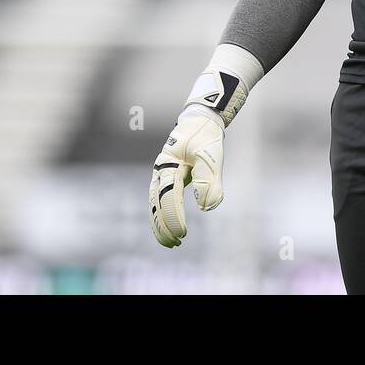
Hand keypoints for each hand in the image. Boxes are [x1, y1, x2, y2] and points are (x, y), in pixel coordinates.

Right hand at [149, 106, 225, 247]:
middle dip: (164, 225)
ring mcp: (161, 175)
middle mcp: (160, 171)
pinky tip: (169, 230)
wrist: (200, 121)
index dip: (173, 216)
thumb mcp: (210, 154)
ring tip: (171, 243)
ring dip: (160, 224)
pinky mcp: (167, 179)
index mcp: (168, 164)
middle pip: (156, 203)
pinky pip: (160, 201)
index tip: (183, 233)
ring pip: (154, 204)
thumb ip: (208, 179)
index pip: (168, 196)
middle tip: (176, 243)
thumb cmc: (205, 137)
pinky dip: (162, 216)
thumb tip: (206, 207)